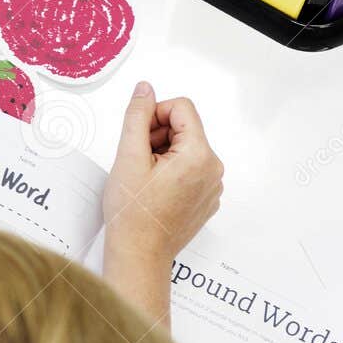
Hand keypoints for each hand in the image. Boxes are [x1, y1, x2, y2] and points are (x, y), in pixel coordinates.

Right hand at [102, 83, 223, 265]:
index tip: (137, 136)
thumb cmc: (133, 213)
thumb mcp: (128, 156)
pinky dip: (170, 172)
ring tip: (143, 178)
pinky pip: (190, 170)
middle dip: (157, 136)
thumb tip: (145, 89)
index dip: (154, 114)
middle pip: (184, 129)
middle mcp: (214, 169)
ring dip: (162, 154)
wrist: (140, 253)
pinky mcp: (206, 199)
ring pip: (186, 149)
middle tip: (136, 160)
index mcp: (199, 155)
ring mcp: (213, 186)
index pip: (181, 108)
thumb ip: (137, 116)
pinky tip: (153, 190)